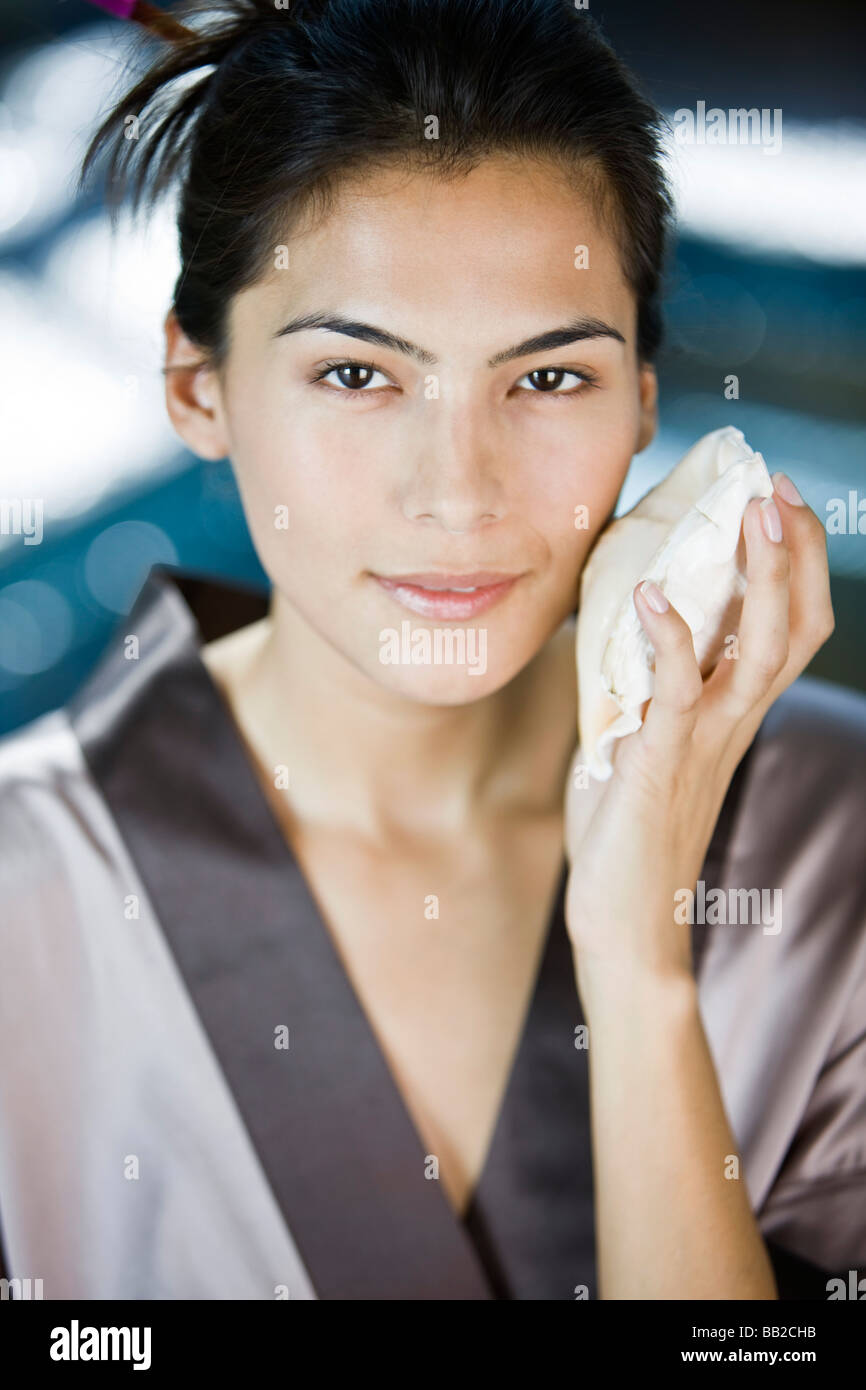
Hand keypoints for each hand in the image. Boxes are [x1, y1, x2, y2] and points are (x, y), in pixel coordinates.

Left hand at [564, 471, 833, 993]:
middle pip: (793, 626)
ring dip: (760, 577)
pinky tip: (648, 593)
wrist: (626, 921)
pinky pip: (675, 691)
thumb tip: (619, 633)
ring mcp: (703, 742)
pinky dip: (669, 638)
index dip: (796, 564)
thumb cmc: (626, 830)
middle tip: (776, 487)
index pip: (791, 629)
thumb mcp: (642, 743)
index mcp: (733, 715)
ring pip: (760, 648)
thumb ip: (646, 690)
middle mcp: (732, 722)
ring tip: (749, 513)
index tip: (778, 501)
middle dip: (793, 551)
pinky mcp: (659, 763)